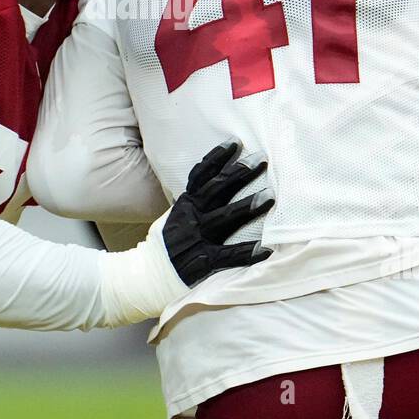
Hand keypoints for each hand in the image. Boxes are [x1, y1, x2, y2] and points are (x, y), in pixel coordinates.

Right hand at [162, 139, 273, 286]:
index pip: (201, 174)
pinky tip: (266, 250)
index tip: (236, 144)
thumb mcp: (177, 214)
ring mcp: (197, 237)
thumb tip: (217, 181)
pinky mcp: (204, 260)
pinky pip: (229, 256)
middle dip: (240, 173)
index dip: (218, 157)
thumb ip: (195, 201)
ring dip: (248, 206)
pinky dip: (247, 253)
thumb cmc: (168, 242)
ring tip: (270, 196)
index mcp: (186, 203)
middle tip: (261, 159)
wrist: (149, 274)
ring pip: (226, 217)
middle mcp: (191, 215)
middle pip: (217, 189)